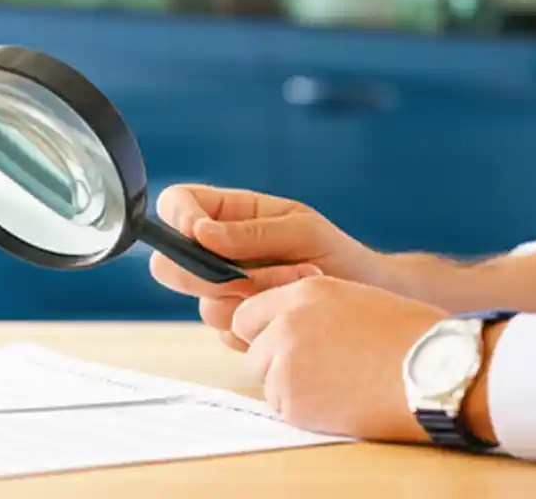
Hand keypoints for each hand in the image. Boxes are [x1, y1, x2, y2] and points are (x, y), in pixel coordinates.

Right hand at [148, 185, 381, 349]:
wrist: (366, 298)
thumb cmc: (336, 254)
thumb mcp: (302, 230)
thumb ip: (251, 232)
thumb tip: (201, 233)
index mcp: (229, 214)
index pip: (176, 204)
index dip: (178, 217)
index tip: (200, 234)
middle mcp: (218, 253)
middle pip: (169, 264)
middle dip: (204, 274)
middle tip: (247, 276)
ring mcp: (225, 291)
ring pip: (205, 305)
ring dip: (254, 297)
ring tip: (298, 282)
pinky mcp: (238, 325)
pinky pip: (229, 332)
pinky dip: (263, 323)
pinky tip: (291, 308)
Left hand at [232, 275, 497, 443]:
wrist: (436, 371)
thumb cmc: (409, 336)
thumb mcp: (353, 299)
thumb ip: (310, 308)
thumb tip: (280, 325)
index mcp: (303, 293)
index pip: (248, 314)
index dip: (264, 331)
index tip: (283, 343)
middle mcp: (285, 324)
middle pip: (253, 349)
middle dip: (275, 360)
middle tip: (318, 369)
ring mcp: (284, 362)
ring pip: (266, 379)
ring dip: (290, 386)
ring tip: (338, 384)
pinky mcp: (292, 401)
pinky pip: (282, 407)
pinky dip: (304, 409)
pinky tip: (341, 401)